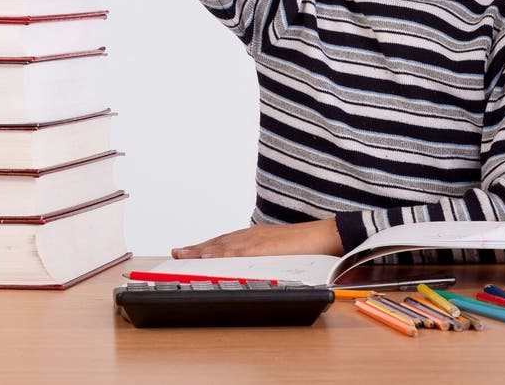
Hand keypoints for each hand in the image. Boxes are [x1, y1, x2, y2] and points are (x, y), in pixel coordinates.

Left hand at [171, 218, 343, 258]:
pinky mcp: (266, 246)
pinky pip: (240, 250)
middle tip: (176, 253)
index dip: (206, 247)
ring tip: (184, 255)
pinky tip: (211, 256)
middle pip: (221, 242)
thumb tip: (254, 268)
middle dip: (198, 248)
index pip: (226, 242)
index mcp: (257, 238)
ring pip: (226, 244)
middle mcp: (255, 236)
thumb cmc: (307, 245)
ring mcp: (259, 239)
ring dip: (204, 250)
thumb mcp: (280, 252)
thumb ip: (265, 256)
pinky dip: (223, 252)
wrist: (328, 236)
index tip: (187, 251)